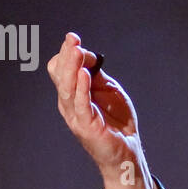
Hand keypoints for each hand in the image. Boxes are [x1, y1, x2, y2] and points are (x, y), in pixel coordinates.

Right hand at [47, 32, 154, 188]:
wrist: (127, 149)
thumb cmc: (117, 120)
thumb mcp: (107, 90)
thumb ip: (96, 74)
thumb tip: (88, 55)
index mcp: (72, 94)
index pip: (60, 70)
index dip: (69, 55)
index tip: (76, 41)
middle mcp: (69, 104)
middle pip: (60, 76)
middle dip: (66, 56)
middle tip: (72, 39)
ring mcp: (75, 115)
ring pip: (67, 88)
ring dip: (71, 68)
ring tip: (76, 50)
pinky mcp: (86, 125)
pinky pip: (81, 104)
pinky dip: (82, 88)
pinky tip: (85, 74)